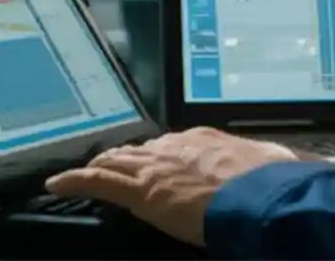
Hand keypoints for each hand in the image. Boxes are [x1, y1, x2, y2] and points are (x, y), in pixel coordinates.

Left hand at [44, 127, 297, 246]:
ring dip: (101, 166)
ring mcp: (155, 166)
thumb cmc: (268, 183)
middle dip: (124, 157)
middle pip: (140, 150)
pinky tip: (56, 182)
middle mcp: (175, 146)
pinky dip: (75, 180)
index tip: (154, 160)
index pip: (171, 143)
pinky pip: (98, 181)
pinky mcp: (140, 191)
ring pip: (116, 162)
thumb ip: (260, 164)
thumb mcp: (269, 163)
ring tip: (86, 172)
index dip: (157, 153)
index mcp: (204, 139)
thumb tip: (278, 167)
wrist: (257, 195)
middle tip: (111, 165)